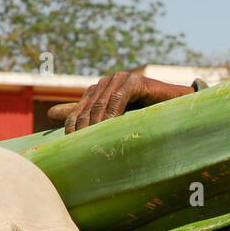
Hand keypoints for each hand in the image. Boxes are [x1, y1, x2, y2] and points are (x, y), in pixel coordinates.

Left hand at [47, 72, 194, 133]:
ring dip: (95, 125)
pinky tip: (110, 129)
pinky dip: (113, 114)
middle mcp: (107, 83)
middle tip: (77, 150)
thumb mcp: (117, 121)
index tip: (65, 146)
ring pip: (101, 104)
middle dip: (82, 129)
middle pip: (88, 108)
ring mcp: (120, 80)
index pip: (78, 110)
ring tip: (91, 144)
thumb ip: (89, 118)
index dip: (72, 127)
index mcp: (99, 92)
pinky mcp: (135, 81)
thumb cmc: (148, 116)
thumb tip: (50, 114)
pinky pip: (119, 98)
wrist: (178, 108)